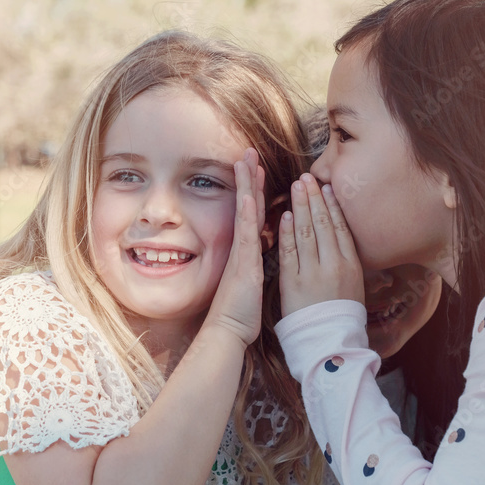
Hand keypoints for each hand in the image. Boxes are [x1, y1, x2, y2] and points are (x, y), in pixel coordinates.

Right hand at [203, 148, 266, 347]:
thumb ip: (251, 264)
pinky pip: (246, 235)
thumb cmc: (240, 312)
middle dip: (249, 178)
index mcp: (247, 250)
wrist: (227, 332)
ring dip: (247, 186)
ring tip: (247, 161)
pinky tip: (248, 196)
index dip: (255, 189)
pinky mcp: (243, 265)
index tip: (257, 167)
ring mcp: (241, 254)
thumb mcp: (249, 282)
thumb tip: (257, 254)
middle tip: (249, 152)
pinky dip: (247, 214)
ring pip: (245, 213)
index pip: (253, 213)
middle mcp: (242, 247)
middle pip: (247, 205)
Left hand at [278, 173, 364, 316]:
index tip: (327, 186)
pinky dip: (288, 232)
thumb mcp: (353, 285)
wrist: (328, 344)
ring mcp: (313, 274)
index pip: (341, 227)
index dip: (333, 205)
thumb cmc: (341, 316)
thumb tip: (343, 239)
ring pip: (308, 233)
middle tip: (308, 177)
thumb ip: (347, 261)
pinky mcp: (293, 284)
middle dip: (315, 198)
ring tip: (296, 187)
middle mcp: (334, 266)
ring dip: (301, 207)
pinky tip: (286, 216)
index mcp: (352, 265)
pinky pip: (290, 253)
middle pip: (325, 224)